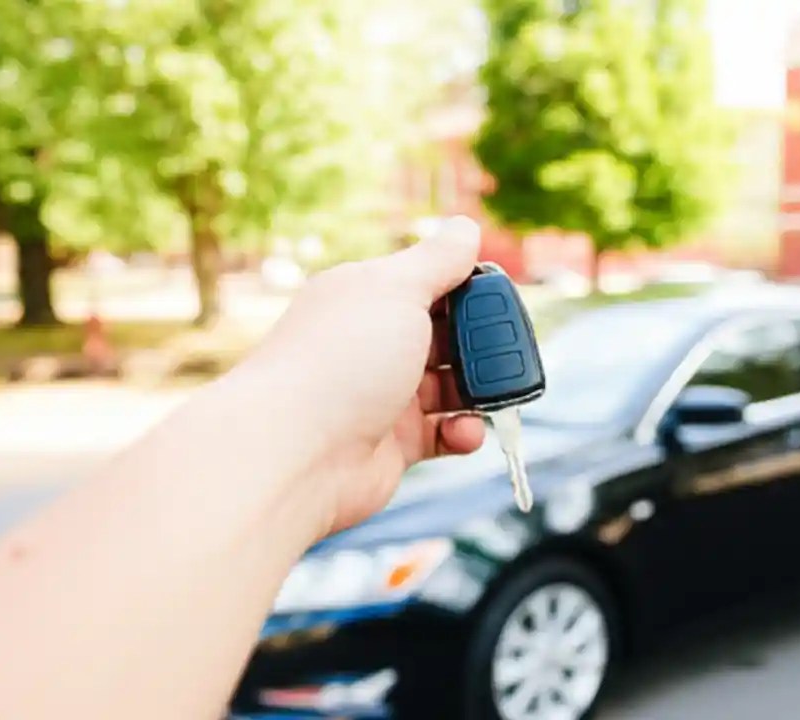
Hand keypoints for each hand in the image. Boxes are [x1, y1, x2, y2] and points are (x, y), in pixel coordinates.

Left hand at [230, 217, 486, 534]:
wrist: (295, 453)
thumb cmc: (343, 361)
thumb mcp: (397, 290)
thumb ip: (439, 259)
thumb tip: (465, 227)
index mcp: (367, 296)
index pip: (430, 281)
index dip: (470, 289)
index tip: (499, 302)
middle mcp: (373, 343)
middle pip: (446, 335)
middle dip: (482, 344)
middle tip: (504, 355)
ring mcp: (382, 395)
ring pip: (450, 385)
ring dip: (479, 390)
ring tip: (494, 396)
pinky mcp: (392, 444)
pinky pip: (442, 433)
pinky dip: (462, 432)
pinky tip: (465, 431)